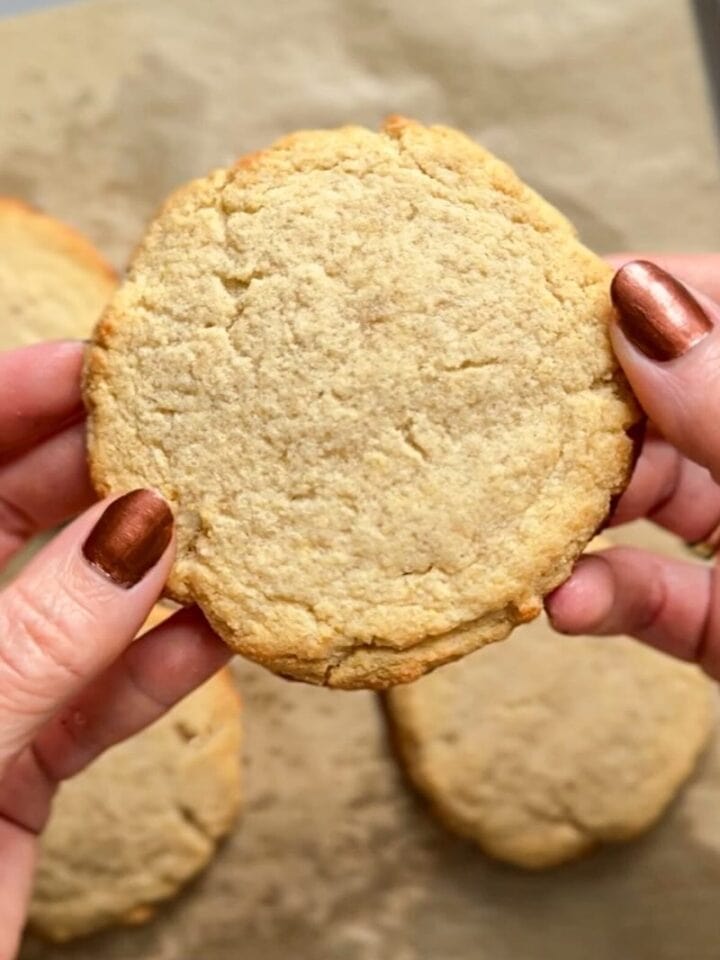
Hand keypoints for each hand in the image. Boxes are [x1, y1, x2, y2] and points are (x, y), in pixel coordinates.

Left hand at [0, 342, 228, 959]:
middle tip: (190, 432)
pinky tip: (216, 637)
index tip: (106, 366)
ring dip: (148, 569)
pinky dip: (159, 668)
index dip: (14, 394)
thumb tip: (143, 528)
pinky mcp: (17, 762)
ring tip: (222, 525)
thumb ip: (36, 638)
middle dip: (99, 467)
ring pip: (68, 599)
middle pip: (8, 509)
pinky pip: (100, 695)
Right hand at [547, 254, 719, 679]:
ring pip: (645, 504)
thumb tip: (632, 300)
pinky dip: (605, 599)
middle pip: (659, 406)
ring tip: (524, 529)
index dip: (629, 299)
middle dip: (581, 422)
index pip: (713, 306)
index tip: (539, 313)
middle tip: (508, 432)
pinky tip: (565, 601)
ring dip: (579, 521)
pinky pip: (654, 596)